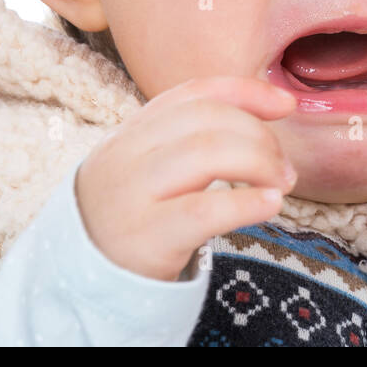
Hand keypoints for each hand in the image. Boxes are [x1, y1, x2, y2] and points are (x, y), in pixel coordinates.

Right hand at [74, 76, 297, 281]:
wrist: (80, 275)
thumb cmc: (134, 214)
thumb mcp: (150, 164)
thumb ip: (192, 136)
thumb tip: (271, 108)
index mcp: (133, 130)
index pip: (194, 92)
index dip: (246, 92)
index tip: (286, 104)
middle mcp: (128, 154)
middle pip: (206, 120)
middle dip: (259, 136)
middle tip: (285, 167)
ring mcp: (133, 194)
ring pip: (207, 154)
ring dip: (259, 163)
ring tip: (281, 185)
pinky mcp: (145, 237)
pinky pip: (204, 210)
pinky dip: (247, 202)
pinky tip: (270, 205)